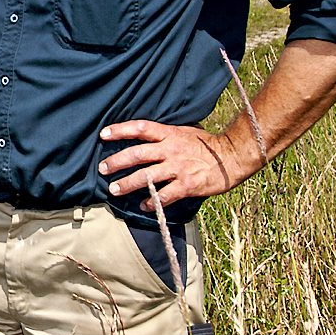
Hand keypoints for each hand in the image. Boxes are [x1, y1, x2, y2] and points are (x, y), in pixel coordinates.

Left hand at [96, 120, 239, 210]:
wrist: (233, 156)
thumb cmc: (207, 145)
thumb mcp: (184, 132)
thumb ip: (165, 136)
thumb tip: (144, 138)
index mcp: (169, 134)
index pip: (140, 128)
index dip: (120, 130)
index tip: (103, 134)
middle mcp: (171, 150)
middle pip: (137, 154)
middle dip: (116, 162)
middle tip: (102, 169)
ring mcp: (178, 168)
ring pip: (146, 177)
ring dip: (128, 184)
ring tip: (114, 190)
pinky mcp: (187, 185)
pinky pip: (164, 195)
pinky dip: (152, 202)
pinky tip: (144, 206)